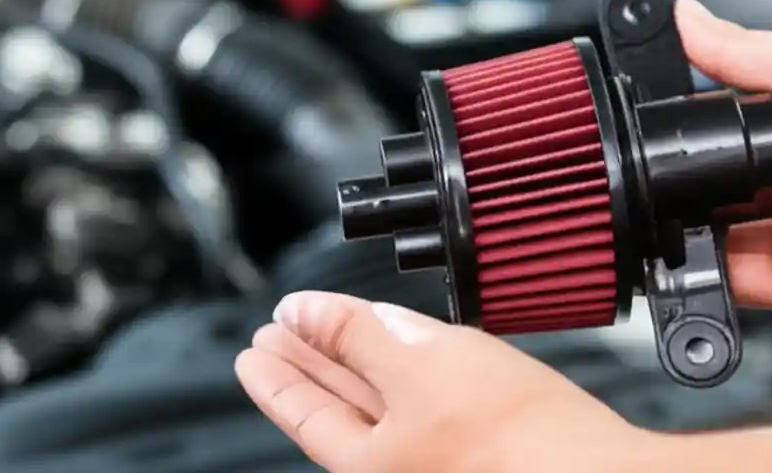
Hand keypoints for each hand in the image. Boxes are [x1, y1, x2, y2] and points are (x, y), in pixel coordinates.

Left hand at [235, 291, 656, 472]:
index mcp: (368, 464)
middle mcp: (400, 469)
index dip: (278, 371)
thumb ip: (354, 336)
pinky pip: (424, 401)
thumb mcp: (415, 364)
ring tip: (327, 334)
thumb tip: (302, 314)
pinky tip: (406, 356)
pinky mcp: (485, 444)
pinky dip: (405, 372)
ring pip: (380, 404)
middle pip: (335, 408)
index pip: (302, 411)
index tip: (258, 343)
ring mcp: (441, 458)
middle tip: (277, 335)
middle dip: (306, 364)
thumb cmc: (513, 441)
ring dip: (350, 363)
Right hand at [677, 0, 771, 312]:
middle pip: (709, 192)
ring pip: (712, 240)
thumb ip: (737, 50)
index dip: (684, 138)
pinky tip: (686, 251)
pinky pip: (731, 282)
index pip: (716, 139)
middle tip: (654, 172)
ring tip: (664, 212)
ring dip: (684, 231)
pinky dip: (700, 274)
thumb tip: (684, 16)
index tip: (646, 130)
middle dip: (679, 187)